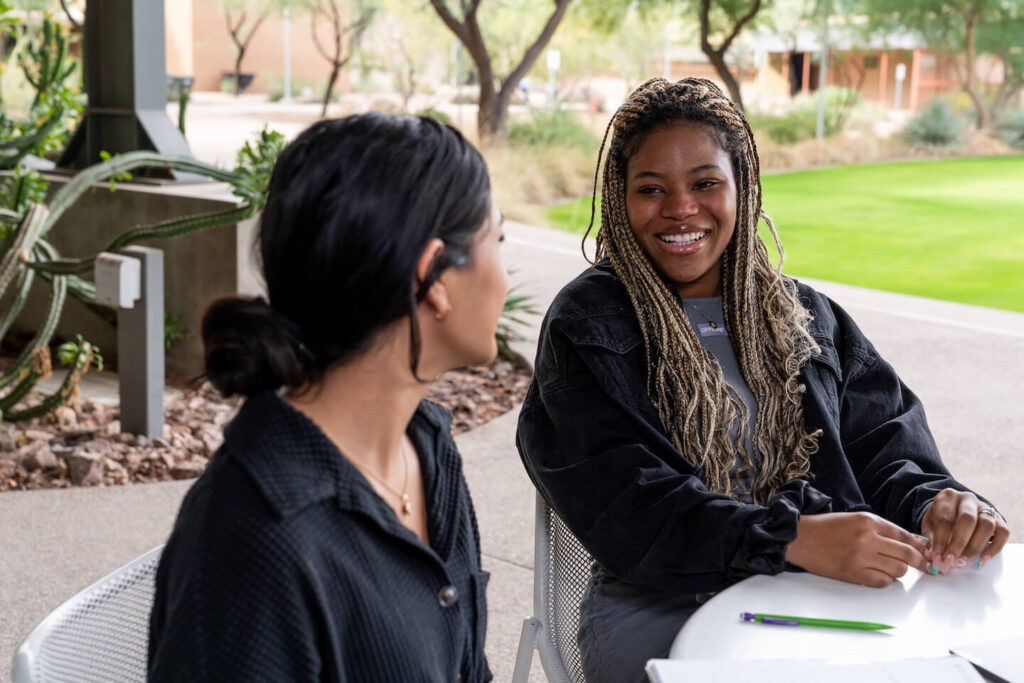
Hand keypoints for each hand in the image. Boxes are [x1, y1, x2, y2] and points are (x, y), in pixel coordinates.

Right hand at [785, 512, 929, 587]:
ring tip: (888, 568)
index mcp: (868, 521)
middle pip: (907, 554)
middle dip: (920, 562)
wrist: (799, 538)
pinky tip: (877, 574)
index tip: (926, 552)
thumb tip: (910, 543)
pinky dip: (885, 580)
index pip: (904, 535)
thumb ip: (880, 530)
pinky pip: (882, 582)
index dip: (919, 546)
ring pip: (897, 569)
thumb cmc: (825, 528)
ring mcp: (861, 557)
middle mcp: (867, 538)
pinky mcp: (853, 573)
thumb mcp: (855, 520)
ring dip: (898, 571)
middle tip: (924, 566)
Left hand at [920, 489, 1009, 572]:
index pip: (945, 519)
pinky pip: (1003, 531)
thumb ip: (930, 539)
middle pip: (967, 520)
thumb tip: (932, 556)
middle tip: (952, 561)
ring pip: (986, 525)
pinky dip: (995, 547)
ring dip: (975, 546)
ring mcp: (984, 507)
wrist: (955, 509)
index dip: (941, 541)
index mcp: (947, 497)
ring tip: (963, 561)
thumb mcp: (929, 524)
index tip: (937, 558)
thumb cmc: (940, 518)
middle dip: (959, 544)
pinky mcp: (998, 518)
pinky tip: (983, 558)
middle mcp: (967, 499)